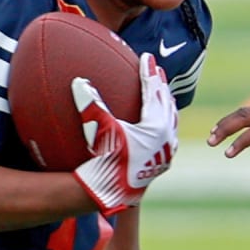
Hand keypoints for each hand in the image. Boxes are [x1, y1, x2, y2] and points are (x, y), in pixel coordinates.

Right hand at [72, 53, 177, 215]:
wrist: (114, 193)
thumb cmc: (105, 160)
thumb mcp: (98, 130)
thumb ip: (90, 105)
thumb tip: (79, 80)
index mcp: (156, 126)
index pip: (153, 92)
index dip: (149, 72)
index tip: (147, 57)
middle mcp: (167, 137)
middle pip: (166, 103)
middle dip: (160, 84)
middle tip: (156, 68)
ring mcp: (167, 150)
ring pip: (170, 119)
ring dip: (164, 103)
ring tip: (159, 92)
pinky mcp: (162, 162)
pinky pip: (167, 135)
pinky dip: (163, 123)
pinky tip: (154, 123)